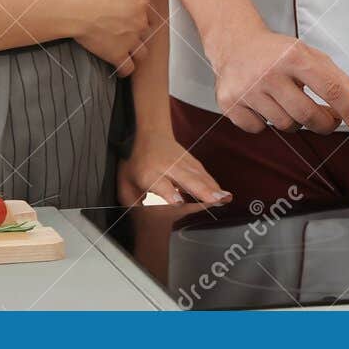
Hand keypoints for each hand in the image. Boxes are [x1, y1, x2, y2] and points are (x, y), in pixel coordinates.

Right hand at [70, 0, 151, 75]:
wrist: (77, 9)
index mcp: (141, 2)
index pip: (152, 15)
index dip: (145, 20)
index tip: (139, 24)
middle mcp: (140, 21)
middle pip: (149, 34)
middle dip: (141, 37)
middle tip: (131, 38)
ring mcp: (131, 39)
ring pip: (143, 53)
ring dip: (136, 54)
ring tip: (128, 54)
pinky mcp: (118, 54)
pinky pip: (128, 68)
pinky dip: (125, 70)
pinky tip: (121, 69)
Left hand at [116, 138, 231, 205]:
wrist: (150, 134)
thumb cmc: (137, 161)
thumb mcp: (125, 181)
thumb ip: (132, 199)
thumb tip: (141, 215)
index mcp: (149, 173)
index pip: (160, 184)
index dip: (168, 193)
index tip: (178, 202)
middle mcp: (168, 166)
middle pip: (186, 178)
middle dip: (200, 189)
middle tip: (214, 200)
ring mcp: (182, 162)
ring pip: (198, 175)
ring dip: (212, 187)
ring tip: (223, 198)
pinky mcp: (191, 162)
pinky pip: (203, 173)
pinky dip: (213, 183)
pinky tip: (221, 193)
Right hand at [205, 25, 348, 134]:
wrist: (235, 43)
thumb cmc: (277, 53)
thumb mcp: (310, 56)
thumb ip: (339, 81)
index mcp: (294, 56)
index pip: (331, 89)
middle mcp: (269, 72)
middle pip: (309, 116)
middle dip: (325, 124)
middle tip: (327, 119)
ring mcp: (248, 89)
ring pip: (286, 126)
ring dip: (294, 120)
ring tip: (286, 101)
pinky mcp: (230, 104)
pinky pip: (259, 129)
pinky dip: (265, 122)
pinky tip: (261, 103)